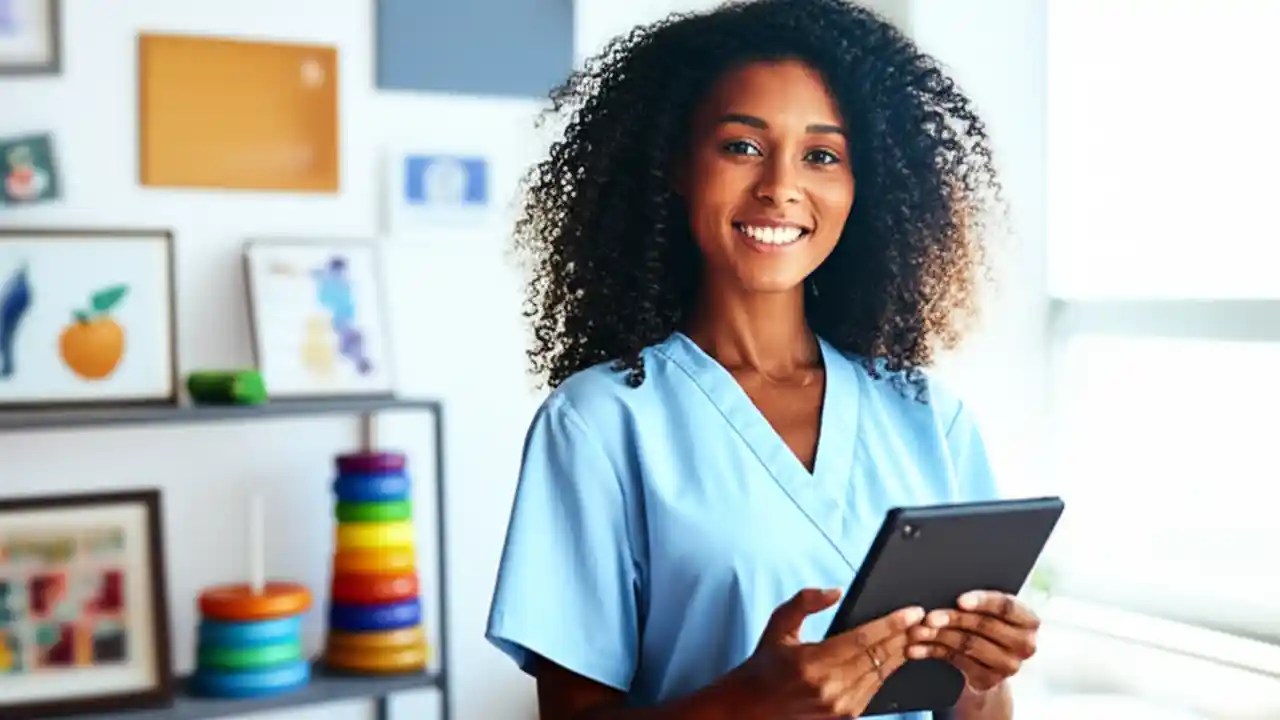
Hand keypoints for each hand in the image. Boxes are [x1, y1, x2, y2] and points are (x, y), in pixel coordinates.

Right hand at [733, 588, 924, 718]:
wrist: (751, 709)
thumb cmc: (764, 667)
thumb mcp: (778, 627)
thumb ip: (804, 602)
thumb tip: (835, 591)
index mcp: (812, 663)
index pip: (863, 639)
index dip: (892, 624)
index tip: (913, 612)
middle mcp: (829, 687)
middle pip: (878, 656)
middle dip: (904, 636)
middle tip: (925, 619)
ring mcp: (840, 706)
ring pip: (881, 674)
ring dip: (901, 653)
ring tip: (917, 635)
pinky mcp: (845, 717)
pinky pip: (875, 690)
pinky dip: (887, 671)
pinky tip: (897, 656)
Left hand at [905, 590, 1039, 691]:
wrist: (988, 661)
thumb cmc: (985, 622)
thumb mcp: (989, 609)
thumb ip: (978, 600)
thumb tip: (947, 585)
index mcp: (1028, 620)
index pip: (1007, 606)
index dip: (982, 601)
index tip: (959, 600)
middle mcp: (1025, 644)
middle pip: (984, 626)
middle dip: (953, 619)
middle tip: (928, 616)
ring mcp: (1008, 666)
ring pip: (968, 644)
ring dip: (937, 636)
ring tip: (916, 630)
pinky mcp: (989, 680)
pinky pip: (956, 660)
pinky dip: (932, 652)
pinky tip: (915, 649)